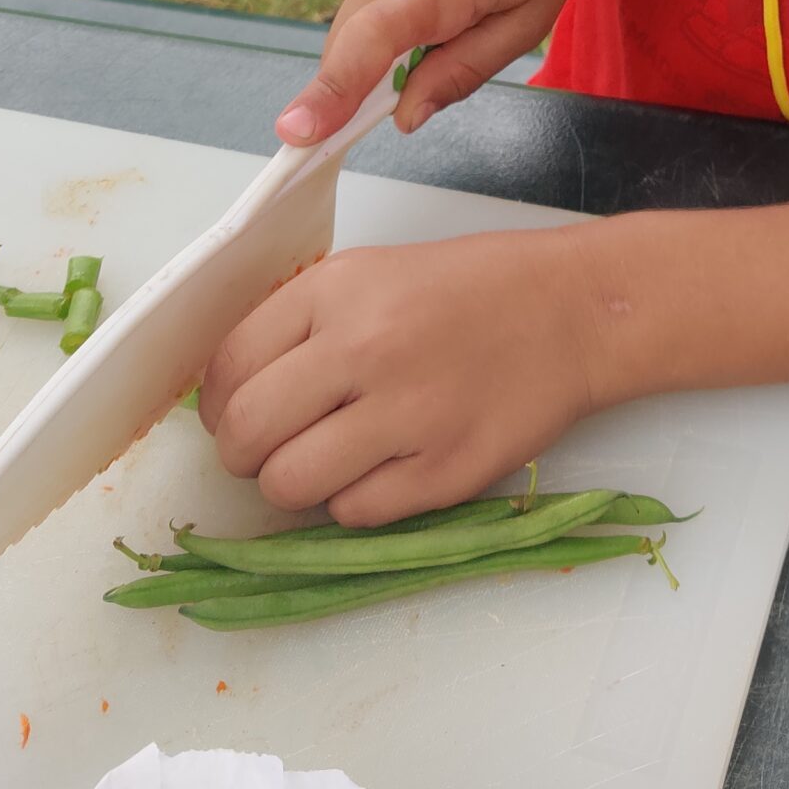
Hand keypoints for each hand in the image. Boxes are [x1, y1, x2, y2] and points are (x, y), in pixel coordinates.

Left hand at [198, 226, 605, 523]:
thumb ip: (300, 325)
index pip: (227, 369)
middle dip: (244, 456)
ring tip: (327, 463)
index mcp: (336, 291)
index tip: (234, 417)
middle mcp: (363, 348)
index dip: (217, 407)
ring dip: (294, 486)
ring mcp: (406, 414)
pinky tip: (382, 469)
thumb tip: (231, 396)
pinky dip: (355, 503)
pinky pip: (355, 513)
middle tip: (270, 452)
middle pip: (247, 434)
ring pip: (289, 485)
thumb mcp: (372, 275)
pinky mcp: (445, 471)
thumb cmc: (468, 291)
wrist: (571, 311)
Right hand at [277, 0, 610, 145]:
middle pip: (347, 47)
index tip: (295, 132)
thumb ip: (461, 73)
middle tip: (426, 83)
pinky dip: (393, 5)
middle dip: (366, 83)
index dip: (327, 96)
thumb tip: (405, 116)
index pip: (362, 48)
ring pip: (357, 20)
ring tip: (461, 8)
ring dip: (388, 40)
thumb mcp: (526, 21)